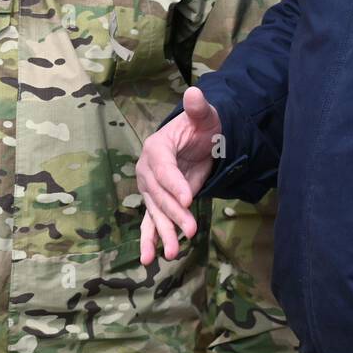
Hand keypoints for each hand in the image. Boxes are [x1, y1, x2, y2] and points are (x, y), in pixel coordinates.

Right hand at [137, 86, 221, 264]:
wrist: (198, 141)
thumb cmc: (202, 127)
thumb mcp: (205, 116)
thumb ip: (199, 108)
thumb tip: (195, 93)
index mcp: (156, 147)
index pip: (163, 168)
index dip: (174, 183)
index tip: (189, 198)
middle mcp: (147, 169)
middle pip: (159, 195)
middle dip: (174, 213)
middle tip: (191, 229)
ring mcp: (150, 188)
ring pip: (155, 212)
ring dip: (163, 232)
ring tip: (173, 252)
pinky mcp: (157, 202)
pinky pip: (151, 222)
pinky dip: (150, 240)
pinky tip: (150, 260)